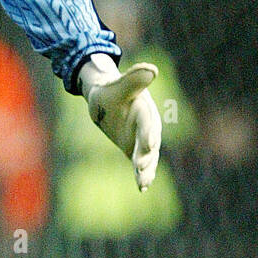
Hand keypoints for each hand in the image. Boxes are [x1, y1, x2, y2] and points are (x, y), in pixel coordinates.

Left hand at [79, 54, 161, 191]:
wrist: (105, 100)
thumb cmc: (110, 91)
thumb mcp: (118, 85)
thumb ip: (134, 79)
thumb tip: (152, 69)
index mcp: (145, 109)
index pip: (148, 122)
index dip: (148, 133)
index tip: (149, 145)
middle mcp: (148, 126)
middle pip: (149, 142)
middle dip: (147, 156)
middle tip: (141, 167)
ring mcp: (143, 140)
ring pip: (147, 157)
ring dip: (146, 170)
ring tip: (143, 183)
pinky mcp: (137, 150)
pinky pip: (141, 164)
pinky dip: (142, 175)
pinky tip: (142, 188)